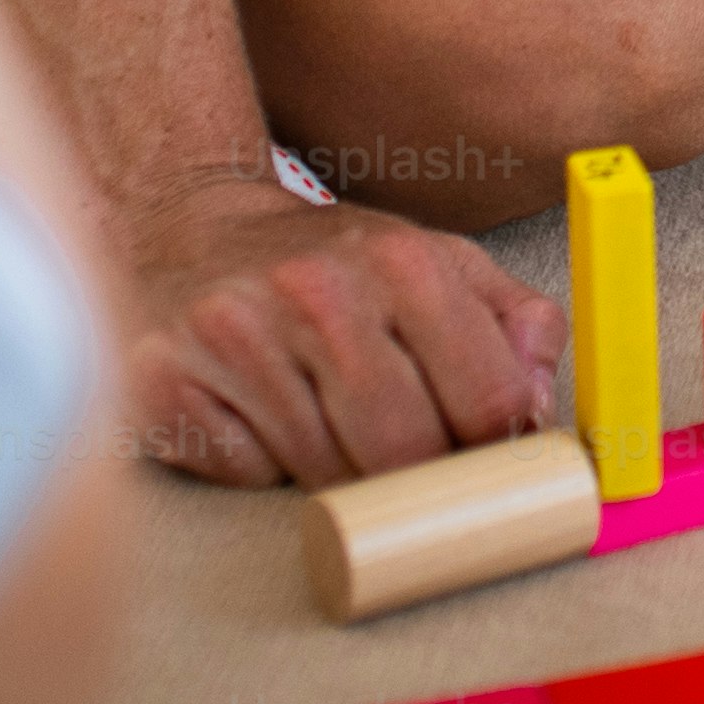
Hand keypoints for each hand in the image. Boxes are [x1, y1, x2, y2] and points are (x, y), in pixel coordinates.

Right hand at [122, 174, 567, 488]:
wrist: (191, 225)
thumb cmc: (331, 264)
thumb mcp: (441, 262)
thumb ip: (517, 323)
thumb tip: (537, 410)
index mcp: (402, 261)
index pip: (486, 403)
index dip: (493, 451)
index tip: (482, 461)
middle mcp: (317, 293)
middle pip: (404, 452)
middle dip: (413, 478)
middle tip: (401, 460)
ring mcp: (236, 337)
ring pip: (324, 475)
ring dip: (334, 473)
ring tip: (323, 420)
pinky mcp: (166, 382)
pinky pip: (244, 475)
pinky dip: (260, 467)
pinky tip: (257, 417)